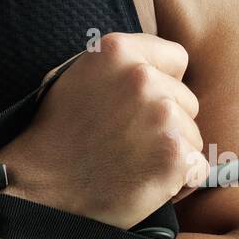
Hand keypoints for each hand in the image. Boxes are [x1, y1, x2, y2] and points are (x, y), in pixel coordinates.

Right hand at [0, 32, 208, 229]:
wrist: (40, 187)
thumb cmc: (56, 135)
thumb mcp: (77, 77)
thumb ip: (118, 66)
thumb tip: (155, 66)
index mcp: (117, 51)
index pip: (176, 57)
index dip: (163, 83)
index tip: (142, 106)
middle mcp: (142, 77)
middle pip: (187, 100)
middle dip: (166, 122)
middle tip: (127, 142)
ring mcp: (161, 115)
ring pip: (193, 135)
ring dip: (171, 153)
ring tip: (131, 164)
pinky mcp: (175, 155)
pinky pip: (197, 169)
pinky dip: (179, 182)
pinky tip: (145, 183)